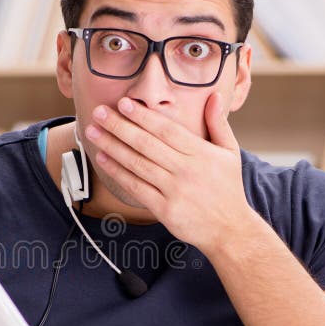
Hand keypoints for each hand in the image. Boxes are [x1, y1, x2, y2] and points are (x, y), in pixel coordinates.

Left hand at [83, 93, 254, 252]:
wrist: (230, 229)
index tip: (124, 104)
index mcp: (201, 153)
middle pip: (147, 144)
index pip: (166, 130)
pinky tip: (103, 159)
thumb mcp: (230, 153)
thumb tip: (214, 96)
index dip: (143, 116)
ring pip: (137, 164)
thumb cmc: (227, 188)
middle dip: (120, 126)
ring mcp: (174, 191)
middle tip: (100, 112)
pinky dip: (118, 173)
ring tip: (94, 133)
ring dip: (112, 146)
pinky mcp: (164, 210)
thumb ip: (218, 124)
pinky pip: (136, 187)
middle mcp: (186, 170)